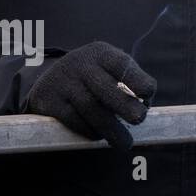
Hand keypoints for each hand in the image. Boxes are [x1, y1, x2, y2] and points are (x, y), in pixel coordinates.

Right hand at [23, 41, 156, 148]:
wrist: (51, 77)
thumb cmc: (94, 77)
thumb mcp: (110, 70)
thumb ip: (128, 83)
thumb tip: (144, 106)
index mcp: (101, 53)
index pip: (121, 64)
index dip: (137, 79)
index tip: (149, 94)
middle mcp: (80, 63)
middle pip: (105, 87)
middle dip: (125, 105)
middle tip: (140, 120)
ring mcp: (62, 81)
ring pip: (89, 107)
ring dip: (110, 128)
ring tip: (125, 142)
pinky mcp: (47, 99)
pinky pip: (72, 119)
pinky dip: (89, 130)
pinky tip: (99, 136)